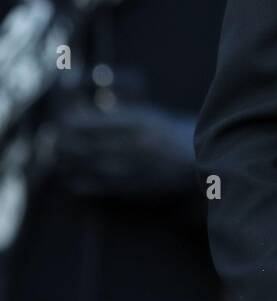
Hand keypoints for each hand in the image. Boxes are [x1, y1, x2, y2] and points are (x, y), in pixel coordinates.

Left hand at [47, 100, 197, 199]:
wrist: (197, 163)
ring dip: (67, 163)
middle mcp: (133, 145)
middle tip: (55, 140)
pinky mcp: (133, 188)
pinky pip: (96, 187)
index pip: (87, 122)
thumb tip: (77, 112)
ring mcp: (133, 168)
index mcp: (137, 122)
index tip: (64, 119)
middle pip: (81, 145)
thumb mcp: (145, 115)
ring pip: (85, 166)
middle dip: (62, 143)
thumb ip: (114, 114)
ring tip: (62, 157)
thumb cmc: (167, 134)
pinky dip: (80, 182)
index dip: (69, 122)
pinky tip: (74, 178)